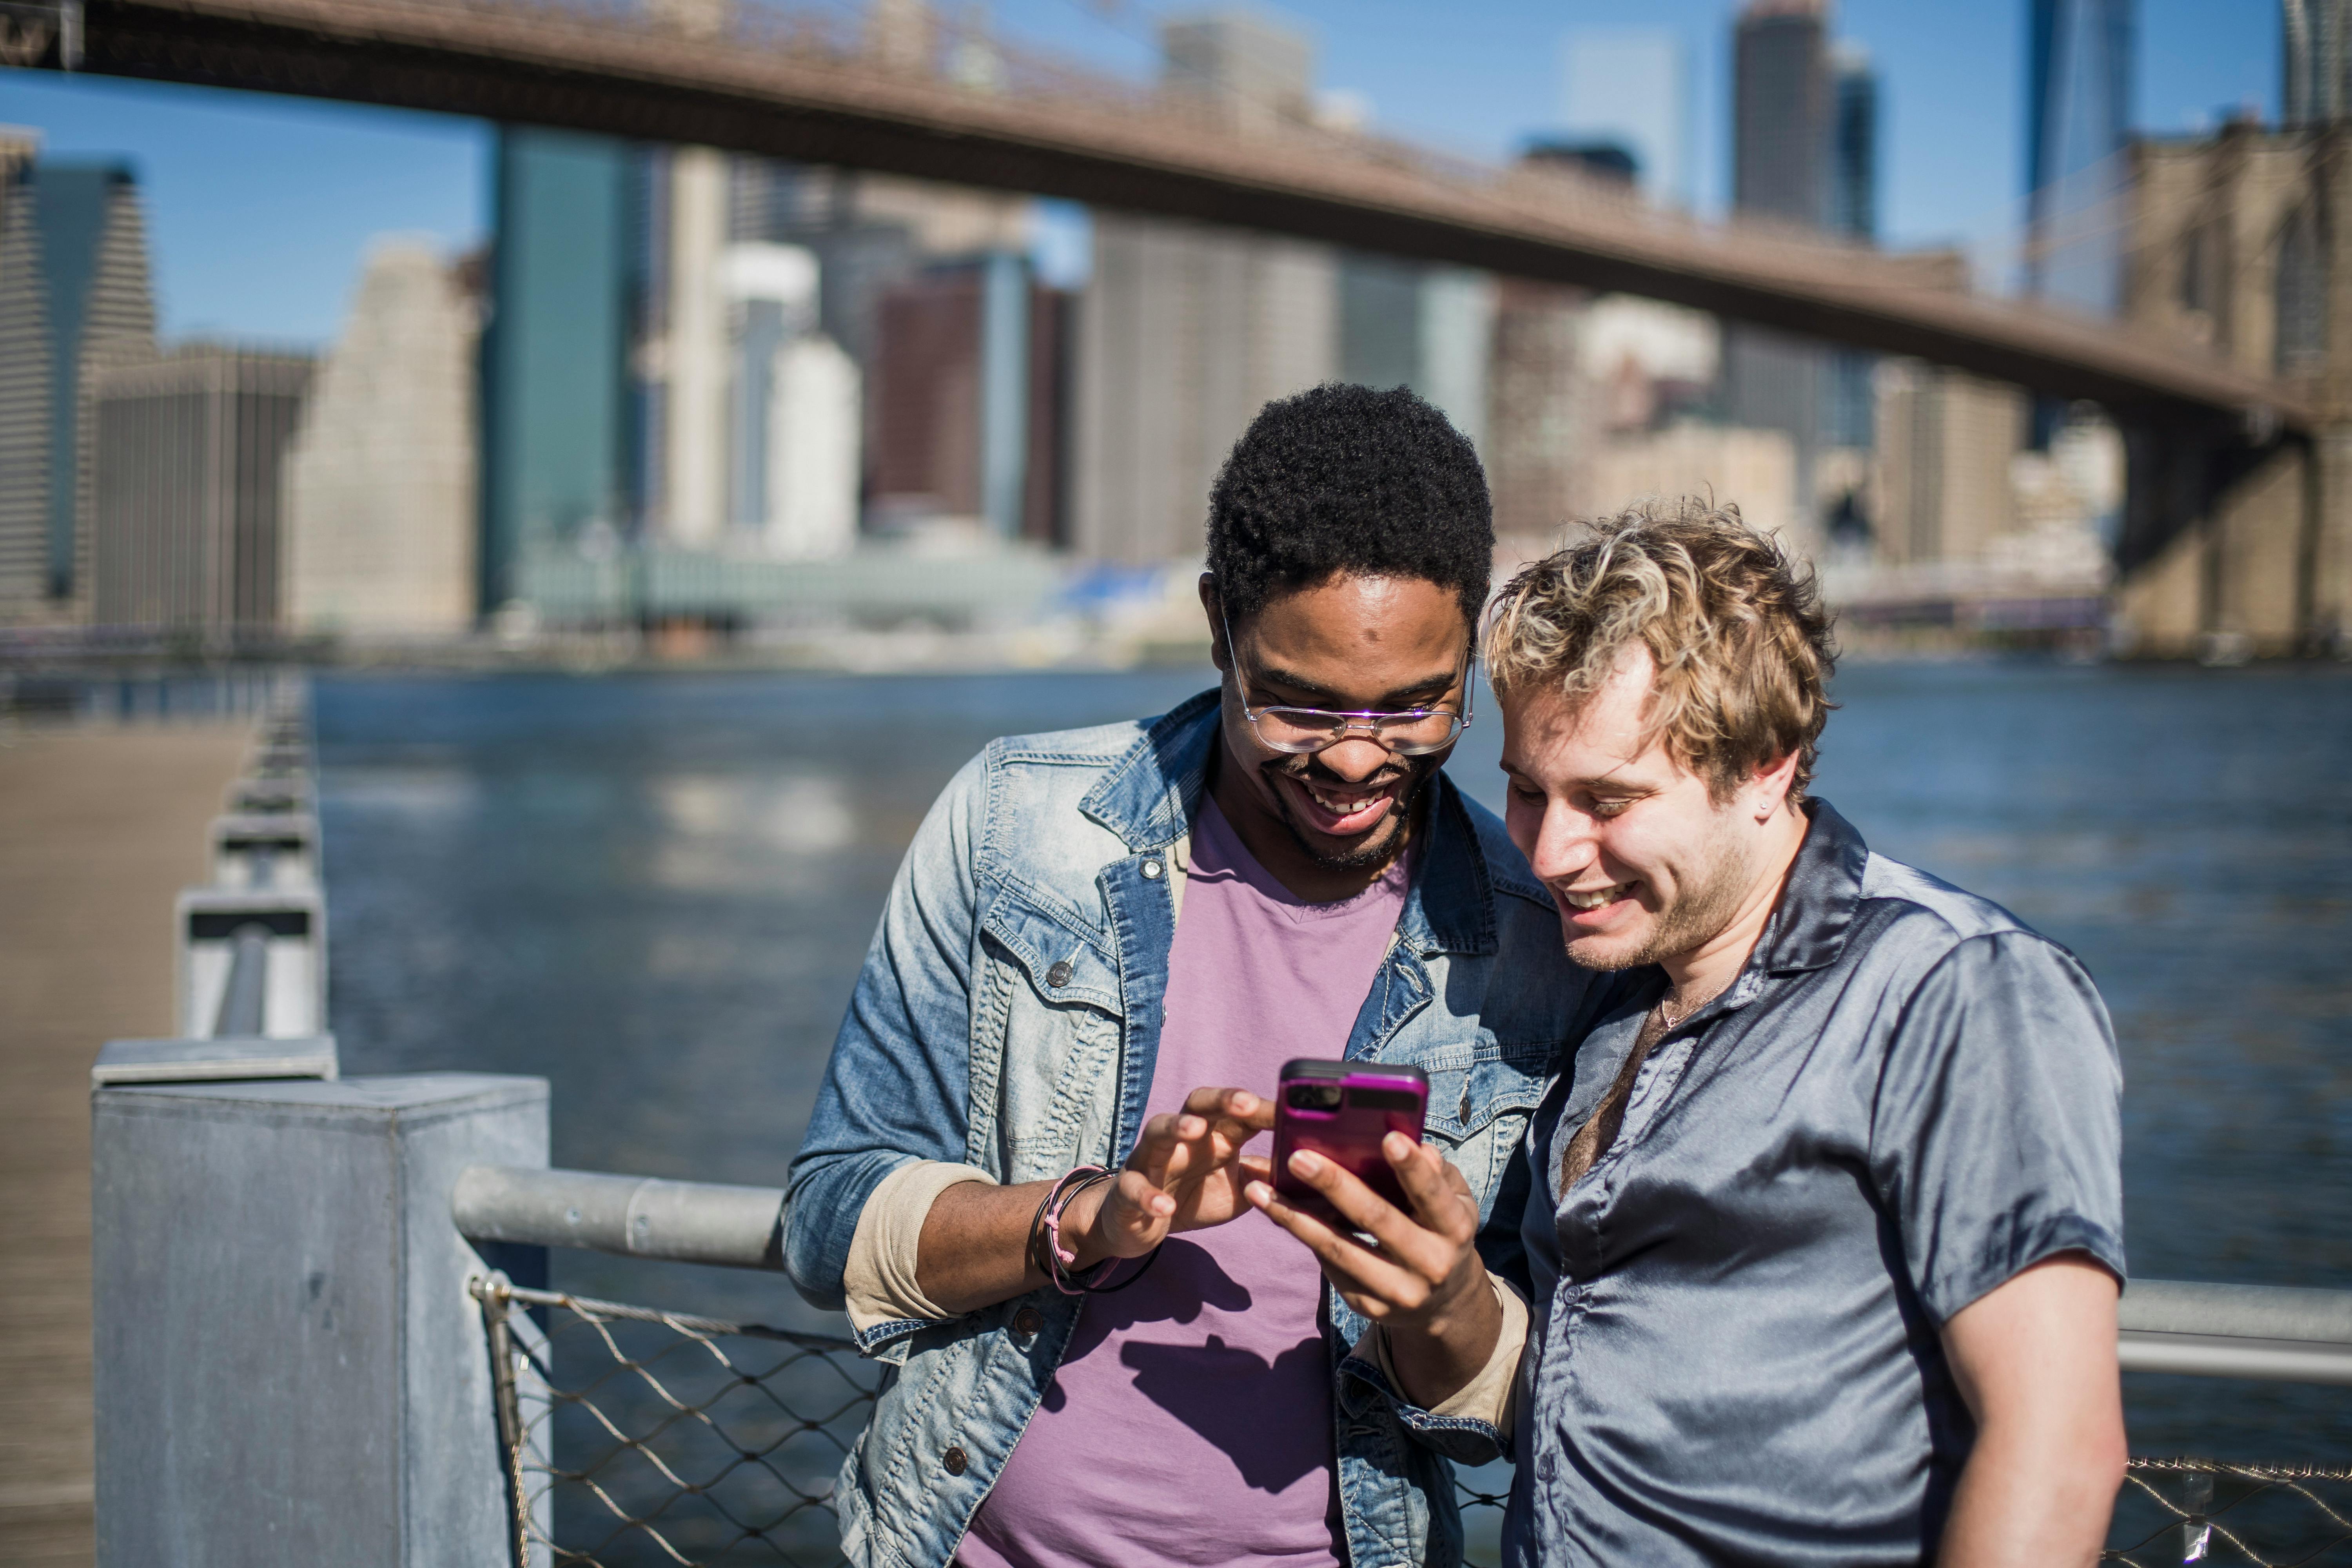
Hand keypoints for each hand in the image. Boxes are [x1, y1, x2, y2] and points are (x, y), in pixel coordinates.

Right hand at [1066, 1087, 1273, 1266]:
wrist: (1139, 1224)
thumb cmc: (1194, 1198)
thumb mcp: (1239, 1192)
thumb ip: (1268, 1179)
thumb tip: (1310, 1170)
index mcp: (1213, 1136)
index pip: (1238, 1112)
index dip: (1263, 1109)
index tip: (1292, 1110)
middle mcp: (1182, 1139)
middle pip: (1198, 1105)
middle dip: (1222, 1100)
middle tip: (1246, 1103)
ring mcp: (1151, 1159)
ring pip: (1158, 1130)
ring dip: (1176, 1127)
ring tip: (1195, 1131)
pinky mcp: (1128, 1189)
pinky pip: (1134, 1186)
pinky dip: (1149, 1195)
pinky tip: (1165, 1206)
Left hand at [1244, 1132, 1500, 1406]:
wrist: (1444, 1302)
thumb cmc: (1441, 1231)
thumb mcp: (1455, 1203)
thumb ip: (1438, 1175)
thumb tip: (1420, 1148)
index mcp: (1455, 1231)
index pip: (1432, 1196)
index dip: (1412, 1169)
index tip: (1388, 1137)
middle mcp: (1429, 1265)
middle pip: (1376, 1220)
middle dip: (1335, 1185)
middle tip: (1297, 1157)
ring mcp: (1396, 1291)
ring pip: (1338, 1248)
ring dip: (1294, 1216)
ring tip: (1258, 1188)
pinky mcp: (1367, 1305)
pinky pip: (1329, 1265)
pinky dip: (1302, 1235)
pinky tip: (1275, 1211)